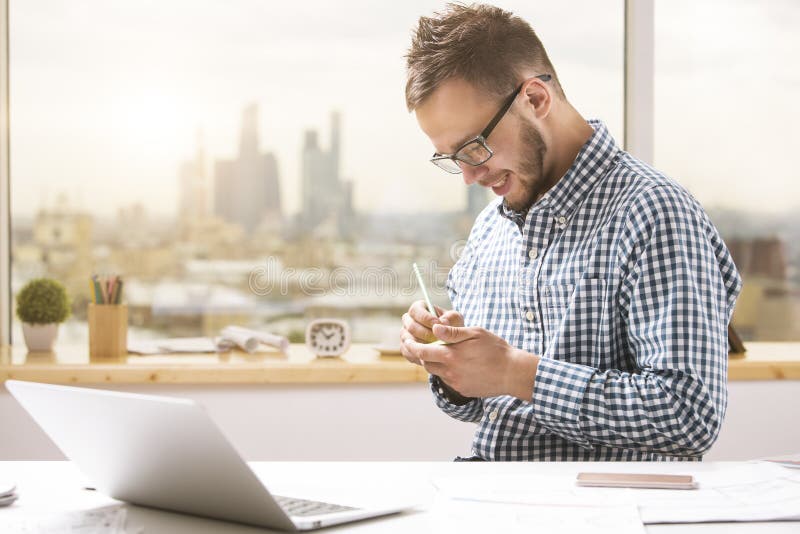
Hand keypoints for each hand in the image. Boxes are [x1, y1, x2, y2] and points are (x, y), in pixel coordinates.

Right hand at [400, 301, 463, 364]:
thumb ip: (450, 319)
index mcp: (418, 309)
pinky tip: (432, 357)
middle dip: (425, 333)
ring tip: (437, 349)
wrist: (452, 341)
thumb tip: (441, 323)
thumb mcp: (455, 319)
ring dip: (423, 346)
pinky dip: (420, 356)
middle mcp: (408, 321)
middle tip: (438, 339)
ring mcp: (405, 335)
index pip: (415, 310)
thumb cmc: (452, 326)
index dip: (425, 317)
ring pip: (409, 341)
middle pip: (411, 326)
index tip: (437, 324)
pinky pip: (409, 353)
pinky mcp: (406, 349)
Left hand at [404, 323, 539, 399]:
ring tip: (438, 353)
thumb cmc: (495, 349)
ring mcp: (457, 382)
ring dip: (434, 363)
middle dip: (420, 355)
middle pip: (427, 364)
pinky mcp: (463, 390)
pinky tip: (456, 364)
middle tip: (417, 346)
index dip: (412, 346)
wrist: (512, 372)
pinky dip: (447, 372)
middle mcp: (451, 371)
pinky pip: (449, 380)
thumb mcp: (475, 333)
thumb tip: (434, 328)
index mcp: (452, 355)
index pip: (423, 352)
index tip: (408, 341)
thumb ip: (453, 332)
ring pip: (437, 372)